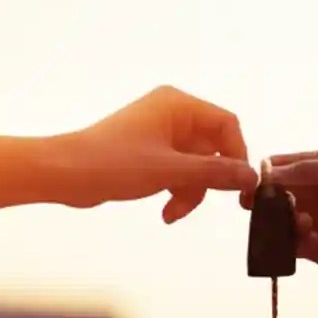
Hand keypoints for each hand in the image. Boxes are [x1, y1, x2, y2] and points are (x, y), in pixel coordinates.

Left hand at [60, 85, 256, 221]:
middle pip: (212, 148)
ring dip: (190, 191)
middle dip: (206, 180)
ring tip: (173, 211)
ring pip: (195, 165)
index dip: (237, 155)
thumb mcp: (170, 170)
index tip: (240, 186)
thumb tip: (252, 177)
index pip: (226, 125)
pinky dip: (176, 190)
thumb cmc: (114, 163)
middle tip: (204, 203)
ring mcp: (159, 133)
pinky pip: (177, 170)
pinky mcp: (148, 152)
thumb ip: (215, 173)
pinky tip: (166, 211)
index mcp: (178, 105)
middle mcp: (172, 113)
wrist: (64, 173)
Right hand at [242, 151, 317, 267]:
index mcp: (314, 170)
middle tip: (255, 206)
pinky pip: (292, 247)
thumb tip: (269, 173)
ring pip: (277, 224)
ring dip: (279, 222)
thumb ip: (310, 169)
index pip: (278, 169)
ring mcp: (310, 222)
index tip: (254, 181)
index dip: (263, 174)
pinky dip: (294, 242)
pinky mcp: (315, 249)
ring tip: (302, 221)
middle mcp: (307, 195)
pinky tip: (312, 237)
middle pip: (270, 198)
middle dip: (261, 202)